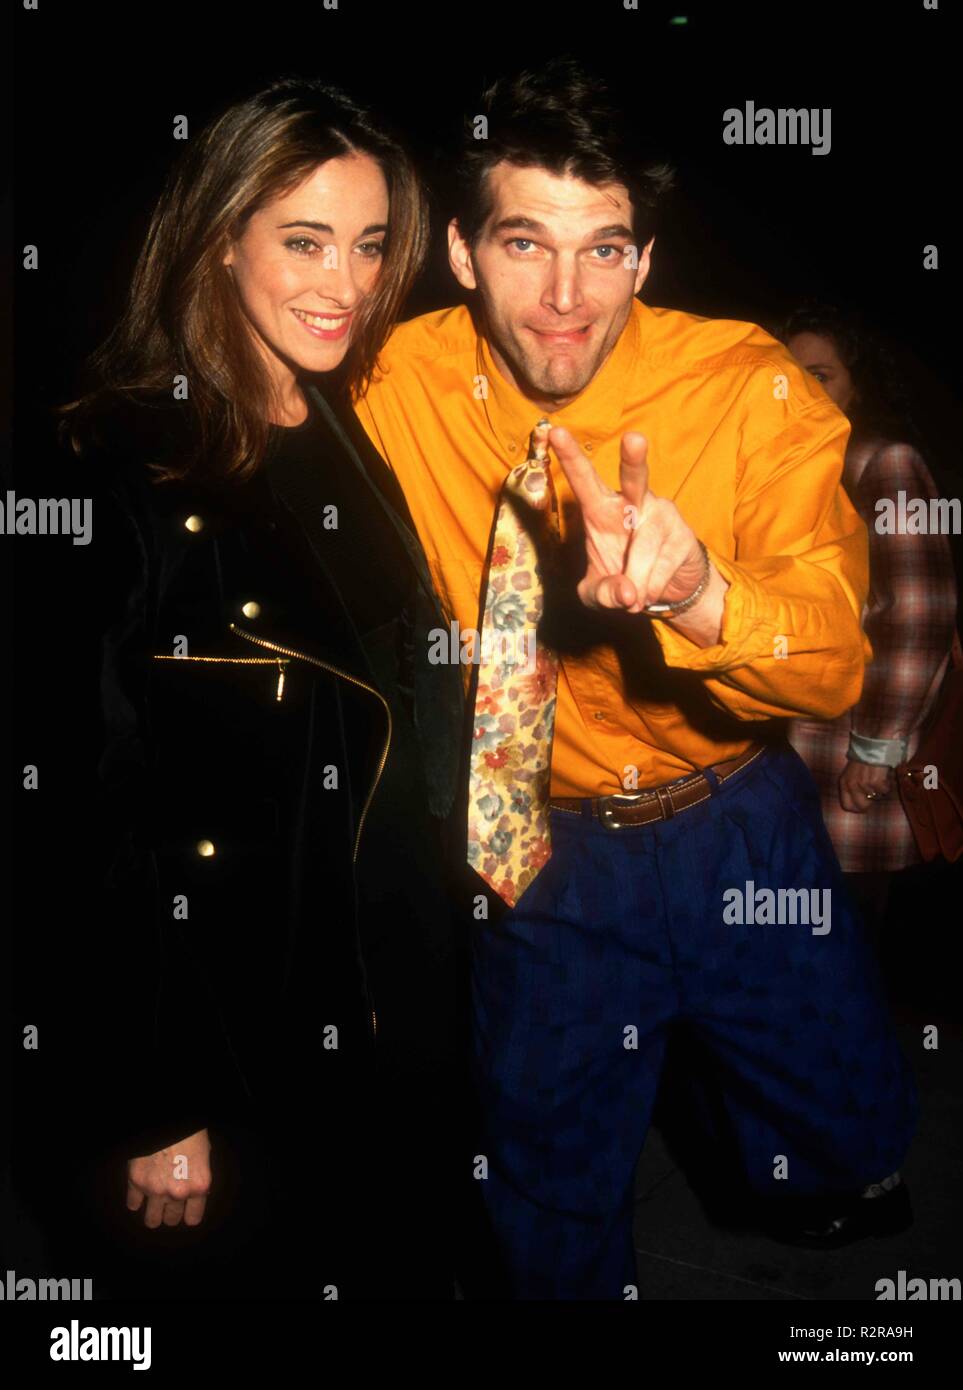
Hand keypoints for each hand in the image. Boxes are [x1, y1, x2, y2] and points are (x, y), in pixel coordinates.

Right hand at [126, 1128, 211, 1227]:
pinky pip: (132, 1204)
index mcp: (198, 1185)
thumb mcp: (203, 1155)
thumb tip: (194, 1191)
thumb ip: (197, 1178)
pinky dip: (135, 1200)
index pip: (192, 1218)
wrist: (167, 1122)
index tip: (185, 1211)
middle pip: (171, 1220)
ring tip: (154, 1204)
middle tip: (169, 1203)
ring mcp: (155, 1189)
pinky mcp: (136, 1182)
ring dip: (153, 1213)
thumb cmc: (189, 1134)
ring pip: (151, 1220)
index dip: (188, 1214)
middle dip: (170, 1213)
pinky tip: (139, 1194)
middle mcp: (177, 1192)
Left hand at [548, 427, 705, 611]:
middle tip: (633, 439)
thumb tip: (627, 595)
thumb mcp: (599, 595)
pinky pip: (664, 563)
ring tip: (633, 597)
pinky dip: (652, 586)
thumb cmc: (623, 581)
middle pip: (633, 477)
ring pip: (645, 545)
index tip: (555, 431)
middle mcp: (632, 503)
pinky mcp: (683, 534)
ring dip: (637, 579)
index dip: (570, 457)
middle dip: (633, 459)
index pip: (583, 480)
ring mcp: (661, 515)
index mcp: (601, 510)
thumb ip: (602, 594)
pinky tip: (651, 590)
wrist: (667, 592)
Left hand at [838, 760, 893, 813]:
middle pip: (862, 806)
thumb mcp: (851, 774)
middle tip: (875, 795)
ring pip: (876, 798)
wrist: (872, 747)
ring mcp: (863, 784)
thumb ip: (853, 788)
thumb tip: (862, 803)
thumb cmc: (863, 761)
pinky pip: (884, 791)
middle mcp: (852, 785)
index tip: (864, 806)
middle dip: (870, 803)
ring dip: (880, 791)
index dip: (857, 809)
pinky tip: (884, 776)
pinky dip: (887, 786)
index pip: (847, 806)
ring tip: (879, 779)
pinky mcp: (875, 782)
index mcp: (844, 783)